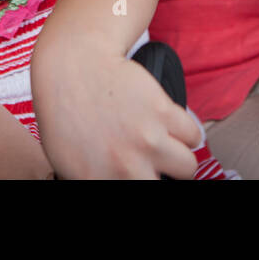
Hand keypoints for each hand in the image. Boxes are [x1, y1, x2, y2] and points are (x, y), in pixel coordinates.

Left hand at [30, 41, 201, 178]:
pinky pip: (193, 134)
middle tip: (155, 163)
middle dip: (163, 174)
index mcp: (98, 180)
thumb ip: (96, 178)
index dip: (144, 180)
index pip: (143, 194)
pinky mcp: (162, 112)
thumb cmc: (65, 110)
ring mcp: (147, 140)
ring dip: (178, 155)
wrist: (74, 65)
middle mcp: (126, 167)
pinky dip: (186, 130)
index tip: (146, 173)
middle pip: (170, 185)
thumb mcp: (68, 160)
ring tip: (166, 145)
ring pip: (188, 166)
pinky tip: (171, 125)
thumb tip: (115, 181)